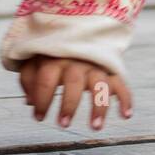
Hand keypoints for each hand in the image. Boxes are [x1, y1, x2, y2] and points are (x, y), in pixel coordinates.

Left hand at [18, 55, 132, 130]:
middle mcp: (77, 60)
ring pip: (100, 84)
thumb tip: (30, 102)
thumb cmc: (52, 52)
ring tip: (96, 127)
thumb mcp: (34, 59)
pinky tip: (126, 115)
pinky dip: (126, 99)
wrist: (79, 26)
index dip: (42, 100)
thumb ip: (29, 78)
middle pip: (74, 82)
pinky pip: (121, 83)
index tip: (39, 118)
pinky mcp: (110, 69)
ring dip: (99, 106)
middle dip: (69, 105)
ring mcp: (96, 65)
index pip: (46, 80)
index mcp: (55, 57)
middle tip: (63, 125)